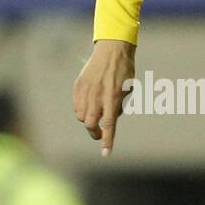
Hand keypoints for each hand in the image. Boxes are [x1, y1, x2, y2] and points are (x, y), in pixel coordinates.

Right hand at [73, 39, 135, 155]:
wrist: (112, 50)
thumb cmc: (125, 72)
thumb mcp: (128, 90)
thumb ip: (118, 107)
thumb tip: (109, 120)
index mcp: (114, 98)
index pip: (109, 125)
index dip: (107, 141)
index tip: (106, 154)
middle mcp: (99, 95)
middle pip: (90, 124)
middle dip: (94, 133)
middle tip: (99, 135)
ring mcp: (87, 90)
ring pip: (82, 116)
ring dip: (88, 122)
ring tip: (95, 117)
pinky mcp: (78, 86)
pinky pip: (76, 106)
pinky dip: (81, 111)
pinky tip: (88, 108)